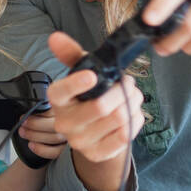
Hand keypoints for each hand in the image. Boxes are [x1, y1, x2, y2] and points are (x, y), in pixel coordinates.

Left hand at [15, 111, 68, 160]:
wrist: (40, 139)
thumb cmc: (40, 121)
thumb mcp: (41, 110)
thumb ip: (41, 108)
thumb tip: (31, 109)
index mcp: (64, 110)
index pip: (56, 111)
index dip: (40, 112)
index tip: (25, 115)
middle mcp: (69, 124)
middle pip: (56, 124)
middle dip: (35, 124)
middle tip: (23, 123)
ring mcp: (67, 137)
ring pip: (55, 138)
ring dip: (34, 135)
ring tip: (22, 132)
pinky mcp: (64, 150)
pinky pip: (55, 152)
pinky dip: (41, 149)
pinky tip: (31, 145)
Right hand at [44, 32, 144, 164]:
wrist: (93, 132)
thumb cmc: (87, 96)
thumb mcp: (80, 73)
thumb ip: (71, 54)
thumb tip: (55, 37)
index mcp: (57, 100)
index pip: (60, 92)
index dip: (76, 84)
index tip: (92, 76)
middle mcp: (63, 123)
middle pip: (101, 106)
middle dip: (123, 90)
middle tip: (129, 82)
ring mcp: (80, 141)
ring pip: (118, 118)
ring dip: (133, 102)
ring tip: (133, 95)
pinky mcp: (97, 153)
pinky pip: (125, 134)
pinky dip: (135, 119)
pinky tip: (132, 113)